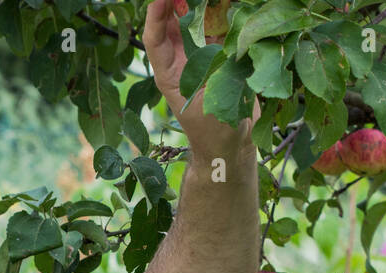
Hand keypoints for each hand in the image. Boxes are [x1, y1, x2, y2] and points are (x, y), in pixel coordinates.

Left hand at [141, 0, 257, 164]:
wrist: (230, 145)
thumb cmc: (216, 132)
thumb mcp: (213, 106)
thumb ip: (218, 77)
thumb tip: (225, 49)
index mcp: (169, 74)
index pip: (155, 40)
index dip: (156, 16)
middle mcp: (180, 61)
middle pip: (170, 23)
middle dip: (173, 1)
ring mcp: (198, 57)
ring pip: (192, 21)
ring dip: (194, 2)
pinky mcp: (218, 57)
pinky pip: (215, 28)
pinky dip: (218, 12)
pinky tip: (222, 1)